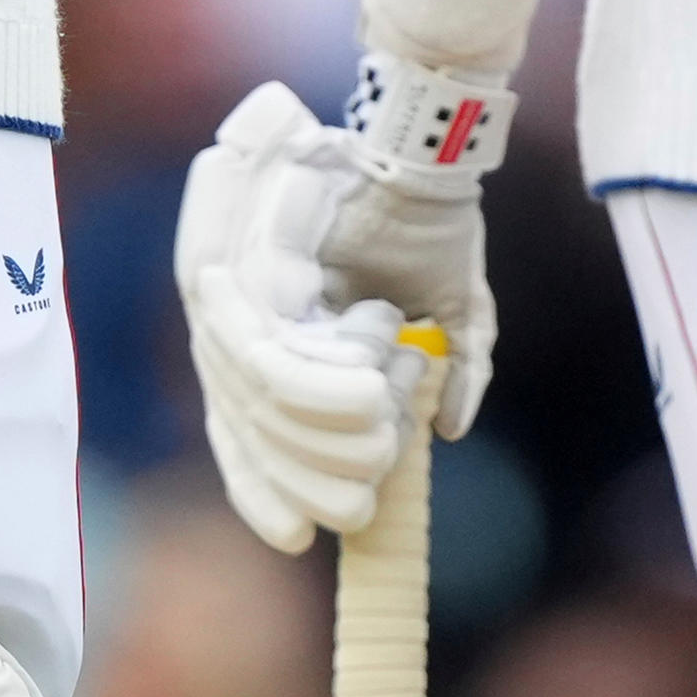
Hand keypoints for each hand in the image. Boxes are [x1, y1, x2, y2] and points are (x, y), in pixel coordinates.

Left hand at [173, 78, 494, 555]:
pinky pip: (268, 353)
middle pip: (238, 427)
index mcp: (282, 336)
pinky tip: (371, 393)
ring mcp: (245, 293)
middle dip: (292, 481)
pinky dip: (315, 387)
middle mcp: (247, 319)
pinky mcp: (258, 268)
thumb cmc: (434, 224)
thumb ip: (458, 371)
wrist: (432, 156)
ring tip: (386, 431)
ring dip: (318, 437)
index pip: (245, 431)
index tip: (299, 540)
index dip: (263, 490)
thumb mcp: (454, 312)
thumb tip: (450, 433)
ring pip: (253, 399)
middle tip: (351, 509)